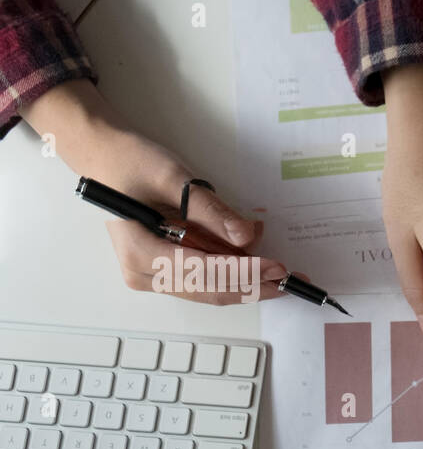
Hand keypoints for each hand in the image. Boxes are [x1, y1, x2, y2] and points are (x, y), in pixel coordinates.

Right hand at [21, 80, 284, 304]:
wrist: (106, 158)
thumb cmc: (131, 162)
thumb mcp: (174, 179)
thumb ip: (211, 211)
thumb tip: (248, 237)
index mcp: (140, 253)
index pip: (203, 273)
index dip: (244, 272)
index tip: (278, 268)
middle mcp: (144, 274)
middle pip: (210, 289)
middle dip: (253, 284)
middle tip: (290, 278)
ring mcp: (153, 276)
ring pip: (211, 290)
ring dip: (247, 281)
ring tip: (279, 269)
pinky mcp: (164, 271)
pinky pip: (205, 279)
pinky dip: (232, 272)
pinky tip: (256, 261)